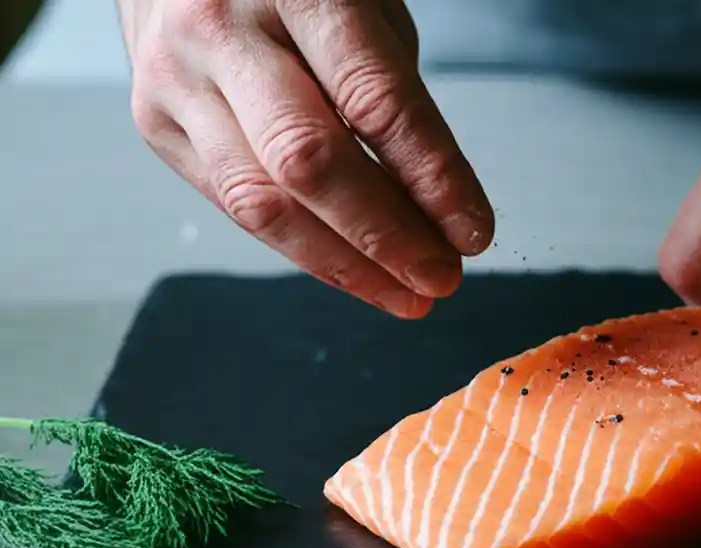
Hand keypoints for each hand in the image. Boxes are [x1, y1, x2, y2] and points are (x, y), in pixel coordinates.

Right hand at [119, 0, 493, 317]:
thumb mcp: (364, 8)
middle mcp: (223, 30)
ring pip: (262, 201)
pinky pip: (235, 206)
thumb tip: (434, 207)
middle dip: (387, 235)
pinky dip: (302, 249)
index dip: (432, 177)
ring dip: (345, 264)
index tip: (473, 230)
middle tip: (442, 276)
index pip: (375, 101)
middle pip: (310, 161)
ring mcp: (176, 78)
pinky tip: (352, 269)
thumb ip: (392, 96)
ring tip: (405, 293)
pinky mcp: (154, 123)